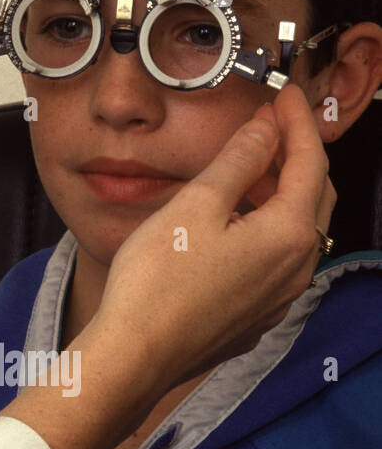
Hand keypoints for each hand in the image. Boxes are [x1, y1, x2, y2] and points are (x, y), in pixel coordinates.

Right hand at [88, 83, 334, 398]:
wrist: (136, 353)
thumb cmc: (158, 278)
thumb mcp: (196, 205)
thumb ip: (238, 162)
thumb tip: (266, 129)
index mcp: (288, 234)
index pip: (309, 163)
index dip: (297, 124)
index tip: (285, 95)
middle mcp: (297, 268)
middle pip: (314, 197)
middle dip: (298, 156)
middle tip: (274, 125)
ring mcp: (278, 298)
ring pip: (297, 232)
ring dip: (282, 194)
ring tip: (253, 169)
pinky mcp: (254, 317)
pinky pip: (276, 262)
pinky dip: (267, 229)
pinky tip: (236, 225)